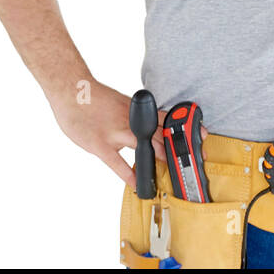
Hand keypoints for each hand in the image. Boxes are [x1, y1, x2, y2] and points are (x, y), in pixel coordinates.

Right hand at [48, 82, 210, 188]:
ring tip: (171, 173)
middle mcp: (129, 120)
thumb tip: (141, 126)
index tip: (202, 136)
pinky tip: (136, 184)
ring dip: (159, 159)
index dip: (185, 128)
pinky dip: (128, 174)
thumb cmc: (91, 97)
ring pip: (143, 146)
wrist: (71, 88)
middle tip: (192, 160)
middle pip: (159, 134)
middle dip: (176, 148)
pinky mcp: (100, 144)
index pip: (164, 118)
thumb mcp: (117, 103)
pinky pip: (116, 163)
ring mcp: (115, 132)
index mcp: (134, 110)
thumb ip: (130, 117)